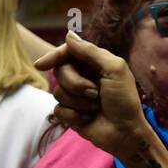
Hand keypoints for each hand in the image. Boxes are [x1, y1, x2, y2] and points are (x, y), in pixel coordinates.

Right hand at [35, 32, 146, 154]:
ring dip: (78, 101)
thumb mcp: (114, 69)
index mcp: (93, 63)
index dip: (53, 56)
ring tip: (95, 107)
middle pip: (60, 71)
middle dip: (75, 83)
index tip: (42, 64)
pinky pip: (58, 110)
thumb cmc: (125, 100)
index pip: (67, 52)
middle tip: (94, 92)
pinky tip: (88, 119)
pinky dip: (74, 115)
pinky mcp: (70, 113)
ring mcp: (75, 96)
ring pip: (57, 91)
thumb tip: (68, 35)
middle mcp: (82, 77)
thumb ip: (91, 51)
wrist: (126, 132)